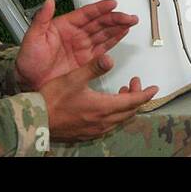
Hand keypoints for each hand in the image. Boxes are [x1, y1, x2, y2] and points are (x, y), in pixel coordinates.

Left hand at [15, 0, 138, 90]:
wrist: (29, 84)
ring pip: (104, 34)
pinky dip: (114, 41)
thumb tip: (49, 1)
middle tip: (129, 16)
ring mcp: (81, 47)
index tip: (112, 4)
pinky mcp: (86, 61)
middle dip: (115, 18)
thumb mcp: (32, 38)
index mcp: (64, 26)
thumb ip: (41, 19)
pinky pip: (103, 48)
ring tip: (131, 22)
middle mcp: (75, 35)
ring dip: (118, 28)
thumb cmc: (27, 61)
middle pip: (99, 23)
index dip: (100, 8)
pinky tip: (122, 34)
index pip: (86, 14)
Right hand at [40, 54, 157, 142]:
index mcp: (103, 107)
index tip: (154, 88)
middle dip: (136, 97)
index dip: (145, 94)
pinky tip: (106, 106)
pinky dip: (114, 114)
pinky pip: (108, 125)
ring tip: (122, 92)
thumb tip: (110, 58)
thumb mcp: (74, 78)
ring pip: (119, 119)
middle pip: (129, 112)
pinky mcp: (86, 133)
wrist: (36, 120)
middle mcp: (102, 121)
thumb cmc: (52, 99)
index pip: (133, 102)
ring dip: (125, 106)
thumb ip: (94, 67)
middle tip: (135, 84)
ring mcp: (95, 129)